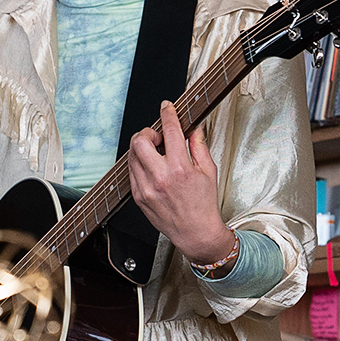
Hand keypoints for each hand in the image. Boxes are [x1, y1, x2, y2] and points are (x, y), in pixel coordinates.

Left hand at [128, 101, 235, 265]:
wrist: (195, 233)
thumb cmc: (203, 205)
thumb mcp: (208, 171)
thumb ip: (199, 145)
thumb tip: (194, 127)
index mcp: (180, 169)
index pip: (170, 131)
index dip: (167, 113)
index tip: (167, 107)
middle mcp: (160, 178)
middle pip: (140, 141)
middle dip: (148, 132)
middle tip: (158, 136)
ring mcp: (147, 188)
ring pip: (131, 155)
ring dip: (142, 147)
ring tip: (155, 152)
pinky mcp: (139, 196)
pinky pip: (131, 171)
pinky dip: (139, 163)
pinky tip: (151, 166)